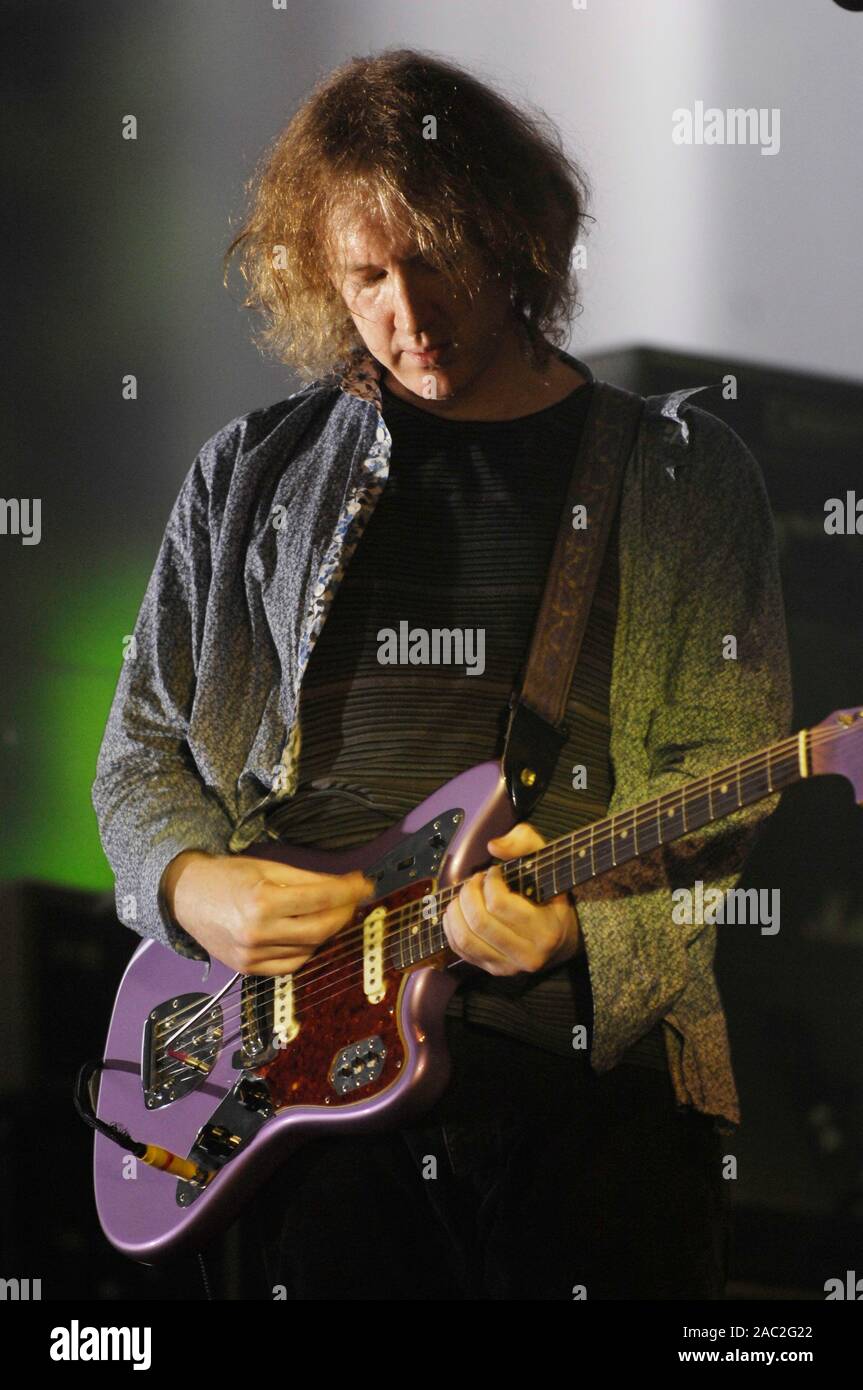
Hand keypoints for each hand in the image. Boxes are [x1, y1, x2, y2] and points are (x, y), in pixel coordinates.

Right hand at [160, 850, 374, 974]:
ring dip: (328, 930)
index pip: (321, 897)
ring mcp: (252, 955)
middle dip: (344, 913)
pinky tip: (312, 933)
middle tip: (354, 899)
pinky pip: (292, 964)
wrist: (185, 897)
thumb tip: (344, 885)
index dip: (349, 891)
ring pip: (310, 948)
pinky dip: (308, 950)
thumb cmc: (226, 877)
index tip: (365, 884)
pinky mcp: (249, 969)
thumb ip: (307, 879)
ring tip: (334, 912)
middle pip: (321, 928)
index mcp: (262, 901)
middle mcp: (257, 932)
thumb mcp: (267, 867)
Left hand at [442, 823, 581, 975]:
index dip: (489, 882)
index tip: (493, 872)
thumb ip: (525, 843)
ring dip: (456, 910)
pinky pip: (460, 950)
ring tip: (463, 895)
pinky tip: (457, 911)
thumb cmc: (550, 895)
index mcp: (546, 930)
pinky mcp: (492, 970)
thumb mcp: (547, 862)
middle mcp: (528, 955)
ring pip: (466, 939)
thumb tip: (494, 847)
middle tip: (475, 881)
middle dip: (468, 894)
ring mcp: (509, 967)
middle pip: (479, 922)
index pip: (499, 904)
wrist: (561, 938)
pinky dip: (451, 927)